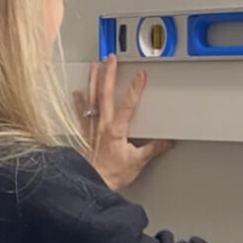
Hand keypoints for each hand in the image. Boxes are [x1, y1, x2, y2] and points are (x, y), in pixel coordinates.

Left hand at [74, 55, 173, 190]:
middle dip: (108, 73)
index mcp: (116, 130)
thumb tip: (166, 142)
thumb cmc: (110, 175)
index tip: (140, 75)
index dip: (134, 88)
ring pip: (90, 97)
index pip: (128, 104)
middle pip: (105, 93)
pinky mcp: (83, 132)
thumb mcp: (137, 162)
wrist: (91, 183)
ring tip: (94, 66)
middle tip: (111, 59)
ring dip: (92, 80)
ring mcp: (90, 127)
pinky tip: (77, 92)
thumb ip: (152, 149)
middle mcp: (102, 125)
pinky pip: (80, 112)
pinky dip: (78, 101)